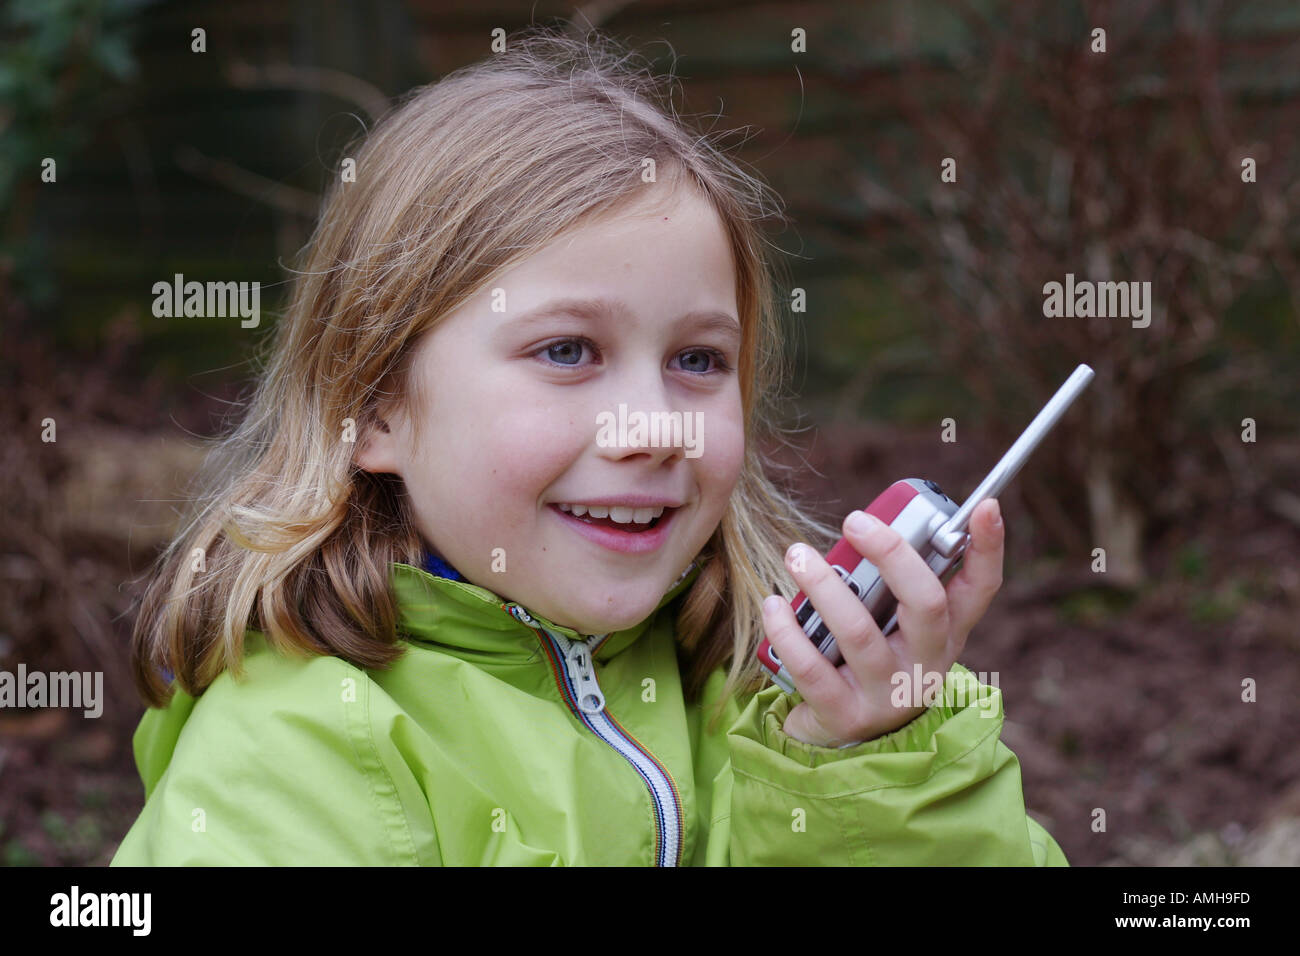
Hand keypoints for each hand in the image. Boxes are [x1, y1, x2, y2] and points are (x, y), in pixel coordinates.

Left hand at [762, 499, 1004, 747]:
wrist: (846, 737)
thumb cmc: (871, 658)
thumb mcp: (896, 625)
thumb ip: (892, 583)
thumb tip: (870, 522)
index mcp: (946, 632)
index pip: (979, 587)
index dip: (988, 548)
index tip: (987, 505)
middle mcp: (926, 663)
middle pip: (925, 602)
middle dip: (891, 553)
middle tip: (854, 519)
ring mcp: (888, 693)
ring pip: (859, 632)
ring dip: (824, 586)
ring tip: (796, 555)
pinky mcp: (846, 716)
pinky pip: (812, 669)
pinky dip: (788, 631)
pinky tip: (773, 606)